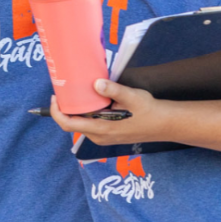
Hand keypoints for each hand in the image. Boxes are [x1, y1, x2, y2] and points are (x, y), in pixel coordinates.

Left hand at [49, 80, 172, 145]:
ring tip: (76, 94)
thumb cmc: (149, 111)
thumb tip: (96, 83)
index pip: (68, 125)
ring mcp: (104, 138)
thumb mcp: (132, 97)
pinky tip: (90, 102)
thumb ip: (113, 90)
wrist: (165, 124)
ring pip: (81, 125)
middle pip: (72, 125)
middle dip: (65, 109)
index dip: (56, 112)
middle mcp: (100, 137)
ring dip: (76, 111)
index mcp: (101, 129)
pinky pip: (90, 125)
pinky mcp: (109, 135)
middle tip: (64, 91)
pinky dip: (86, 114)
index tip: (55, 97)